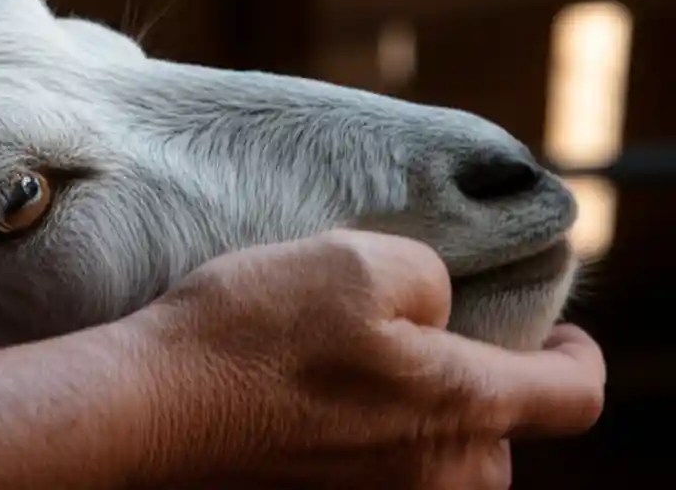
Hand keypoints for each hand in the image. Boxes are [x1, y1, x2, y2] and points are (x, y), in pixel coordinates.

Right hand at [125, 230, 605, 488]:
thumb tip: (437, 311)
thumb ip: (431, 279)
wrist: (149, 409)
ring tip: (358, 367)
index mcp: (459, 408)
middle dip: (481, 386)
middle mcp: (433, 477)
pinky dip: (370, 440)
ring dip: (421, 416)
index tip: (556, 333)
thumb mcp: (355, 260)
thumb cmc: (249, 334)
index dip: (577, 355)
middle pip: (500, 435)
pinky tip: (315, 400)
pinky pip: (382, 476)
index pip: (574, 397)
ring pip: (438, 460)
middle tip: (423, 337)